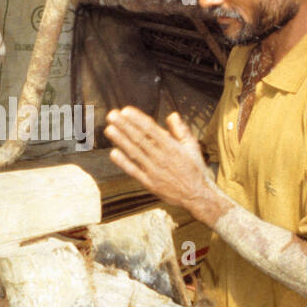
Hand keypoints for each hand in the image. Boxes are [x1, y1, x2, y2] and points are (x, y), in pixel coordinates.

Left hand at [104, 106, 218, 218]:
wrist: (197, 195)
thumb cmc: (195, 168)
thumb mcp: (192, 146)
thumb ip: (181, 130)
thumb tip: (172, 115)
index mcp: (172, 147)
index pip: (151, 129)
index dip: (137, 119)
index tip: (125, 111)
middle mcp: (162, 157)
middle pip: (140, 139)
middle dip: (124, 126)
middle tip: (112, 115)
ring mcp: (155, 171)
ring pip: (135, 153)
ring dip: (121, 140)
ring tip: (109, 129)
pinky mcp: (150, 184)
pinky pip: (134, 171)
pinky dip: (124, 163)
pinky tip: (113, 153)